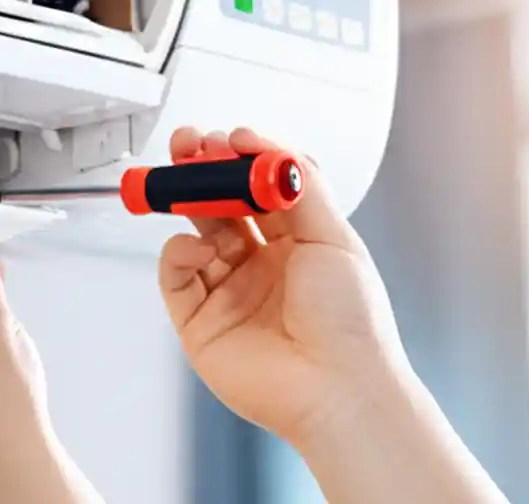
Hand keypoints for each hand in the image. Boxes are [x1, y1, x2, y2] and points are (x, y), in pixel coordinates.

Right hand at [160, 127, 507, 503]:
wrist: (338, 389)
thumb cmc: (352, 324)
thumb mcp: (336, 238)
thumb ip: (301, 188)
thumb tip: (268, 151)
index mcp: (298, 245)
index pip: (260, 190)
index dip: (241, 161)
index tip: (229, 139)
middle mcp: (262, 266)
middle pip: (222, 206)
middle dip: (203, 172)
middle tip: (189, 146)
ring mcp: (230, 293)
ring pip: (195, 233)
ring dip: (188, 203)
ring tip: (187, 182)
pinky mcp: (201, 322)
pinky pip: (176, 275)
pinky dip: (179, 252)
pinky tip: (198, 246)